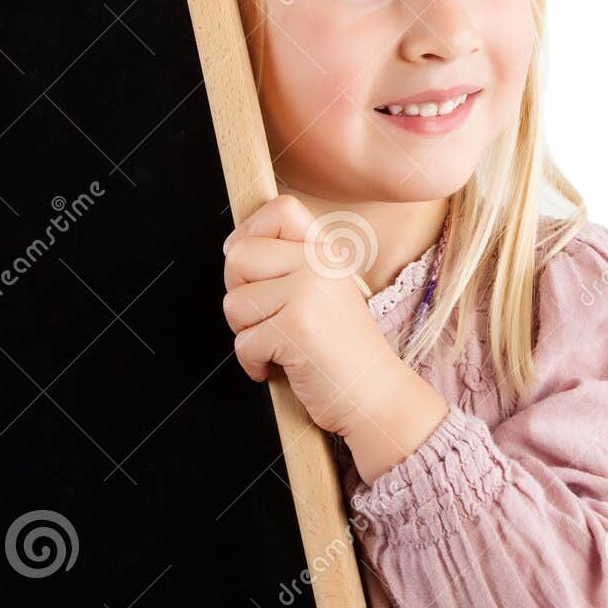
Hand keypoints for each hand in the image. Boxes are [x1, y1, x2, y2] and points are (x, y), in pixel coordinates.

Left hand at [220, 195, 432, 444]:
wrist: (375, 397)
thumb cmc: (341, 352)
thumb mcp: (322, 293)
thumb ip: (286, 266)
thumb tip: (232, 248)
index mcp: (326, 252)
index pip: (280, 209)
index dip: (250, 233)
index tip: (251, 268)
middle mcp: (320, 264)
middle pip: (238, 256)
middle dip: (238, 293)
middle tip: (265, 318)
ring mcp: (309, 294)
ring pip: (234, 303)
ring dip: (247, 333)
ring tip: (280, 343)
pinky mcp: (296, 328)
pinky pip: (243, 342)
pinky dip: (254, 363)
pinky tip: (279, 366)